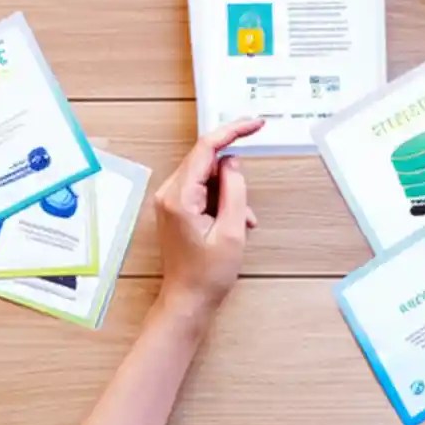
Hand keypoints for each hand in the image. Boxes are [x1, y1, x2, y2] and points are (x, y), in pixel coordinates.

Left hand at [153, 119, 263, 320]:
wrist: (187, 301)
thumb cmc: (207, 275)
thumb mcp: (233, 231)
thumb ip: (235, 191)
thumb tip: (233, 163)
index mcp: (179, 197)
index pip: (206, 149)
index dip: (233, 132)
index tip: (255, 124)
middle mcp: (169, 194)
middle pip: (206, 162)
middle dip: (233, 178)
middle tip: (245, 206)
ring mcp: (170, 201)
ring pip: (207, 177)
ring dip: (230, 194)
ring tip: (241, 225)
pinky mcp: (175, 208)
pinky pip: (202, 190)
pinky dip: (221, 202)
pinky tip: (233, 224)